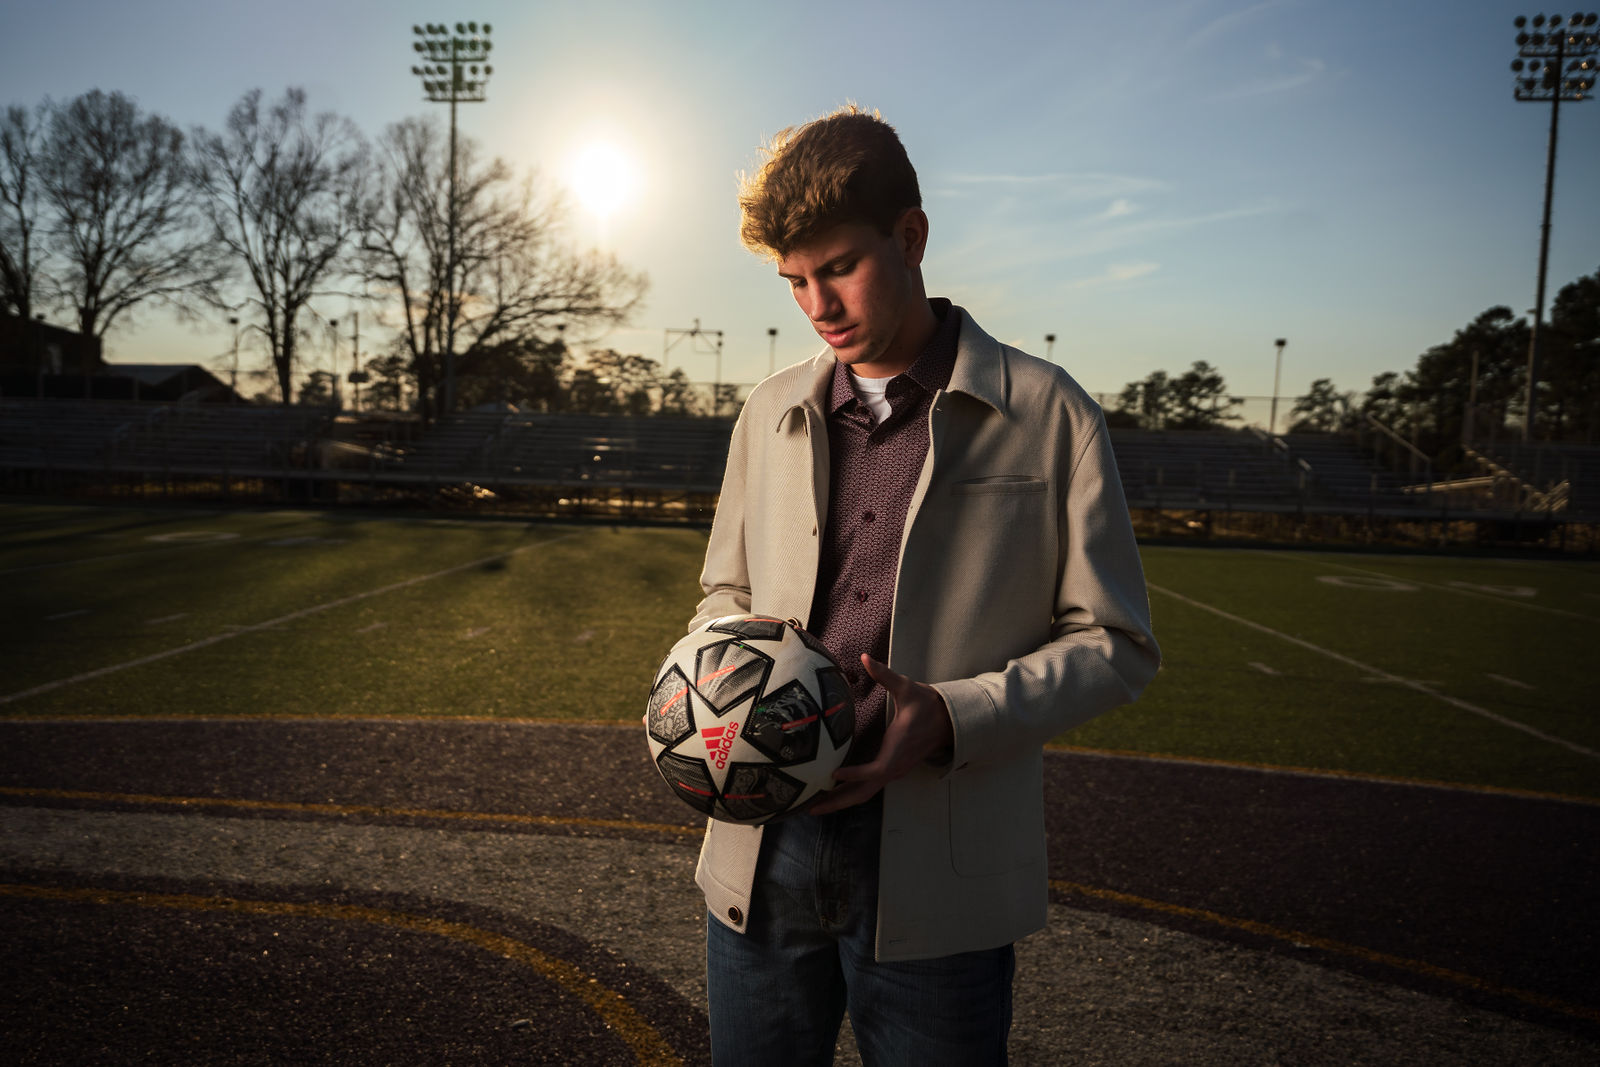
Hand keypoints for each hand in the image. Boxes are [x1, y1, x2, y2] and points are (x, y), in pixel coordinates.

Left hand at [808, 654, 953, 814]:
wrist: (949, 720)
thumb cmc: (927, 704)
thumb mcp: (907, 688)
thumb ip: (885, 675)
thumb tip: (866, 658)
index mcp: (897, 750)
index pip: (874, 770)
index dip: (854, 774)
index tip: (832, 774)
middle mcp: (894, 766)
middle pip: (863, 792)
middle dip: (838, 802)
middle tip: (810, 808)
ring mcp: (893, 771)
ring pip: (865, 793)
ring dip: (841, 801)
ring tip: (815, 807)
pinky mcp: (891, 769)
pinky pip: (869, 787)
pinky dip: (850, 793)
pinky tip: (833, 792)